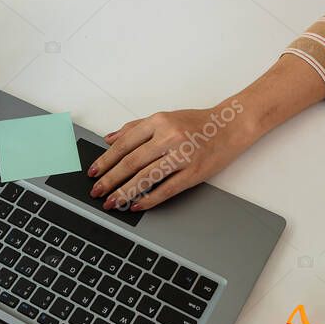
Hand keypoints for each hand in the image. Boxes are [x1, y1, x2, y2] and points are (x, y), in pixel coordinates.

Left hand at [87, 102, 255, 210]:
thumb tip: (109, 138)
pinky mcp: (194, 173)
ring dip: (125, 192)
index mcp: (159, 122)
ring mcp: (182, 156)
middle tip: (96, 191)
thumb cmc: (197, 123)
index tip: (93, 172)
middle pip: (132, 162)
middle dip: (110, 179)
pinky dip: (149, 199)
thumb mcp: (164, 118)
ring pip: (146, 177)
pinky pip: (167, 189)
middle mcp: (169, 137)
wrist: (231, 126)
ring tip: (112, 202)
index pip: (124, 144)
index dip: (106, 160)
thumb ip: (135, 127)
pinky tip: (137, 205)